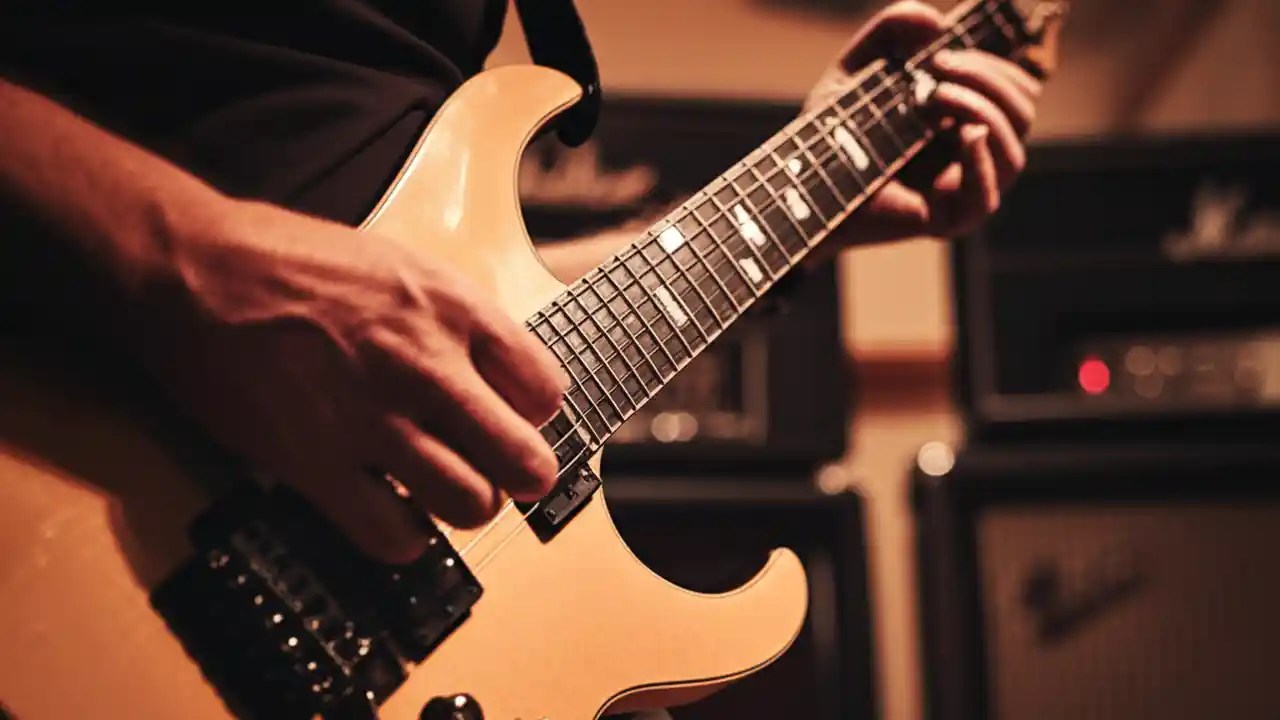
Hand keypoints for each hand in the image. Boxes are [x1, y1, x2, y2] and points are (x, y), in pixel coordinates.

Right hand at [138, 199, 568, 562]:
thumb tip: (498, 376)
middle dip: (523, 476)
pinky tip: (394, 512)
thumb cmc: (292, 261)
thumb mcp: (400, 265)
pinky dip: (404, 537)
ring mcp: (372, 419)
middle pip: (523, 460)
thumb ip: (457, 321)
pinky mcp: (317, 464)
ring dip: (465, 505)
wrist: (196, 270)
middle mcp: (424, 366)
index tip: (516, 417)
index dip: (536, 413)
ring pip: (469, 504)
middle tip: (506, 474)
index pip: (546, 389)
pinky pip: (393, 535)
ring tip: (445, 490)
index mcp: (452, 309)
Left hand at [805, 0, 1040, 248]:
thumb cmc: (830, 130)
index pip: (1015, 89)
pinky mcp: (946, 221)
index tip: (945, 51)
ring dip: (984, 110)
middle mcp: (971, 154)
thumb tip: (935, 22)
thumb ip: (890, 31)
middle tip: (940, 67)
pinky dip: (982, 162)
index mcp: (964, 118)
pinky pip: (986, 198)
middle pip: (1022, 114)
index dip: (995, 64)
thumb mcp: (857, 68)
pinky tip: (964, 132)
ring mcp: (962, 189)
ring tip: (936, 96)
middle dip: (991, 79)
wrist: (801, 183)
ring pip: (1012, 153)